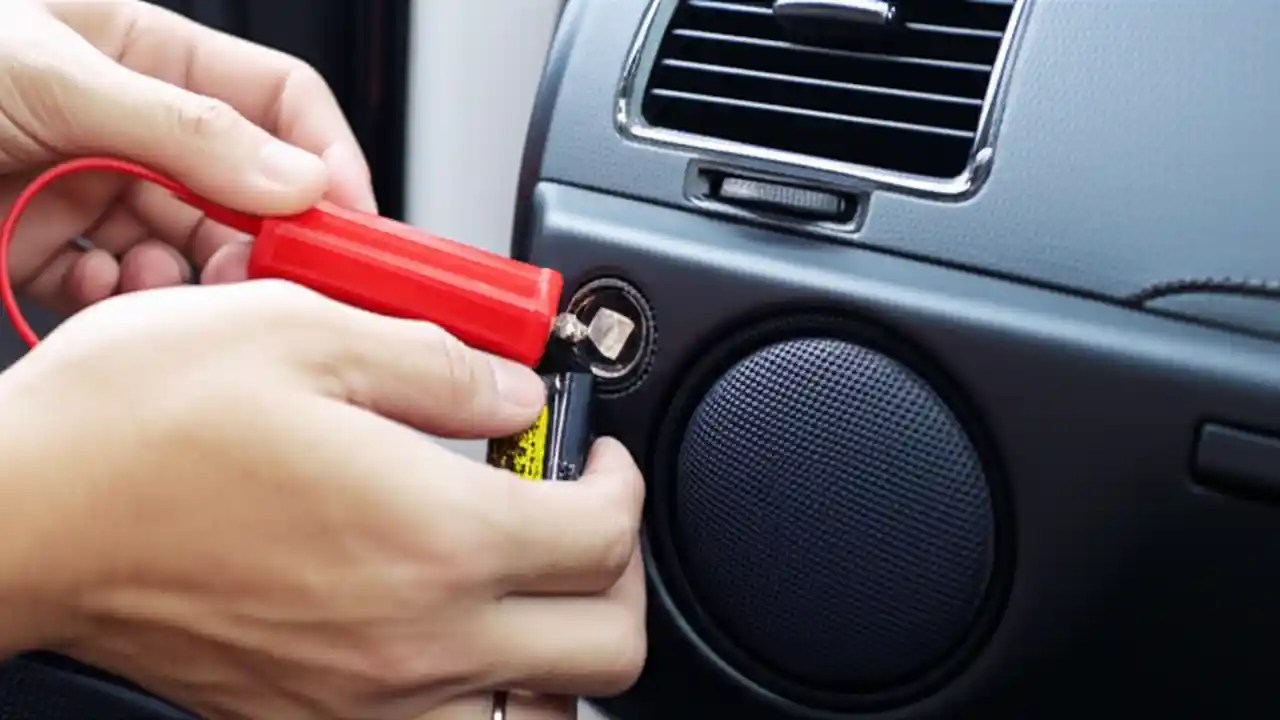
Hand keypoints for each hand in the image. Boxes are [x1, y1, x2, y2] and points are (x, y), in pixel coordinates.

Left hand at [0, 0, 375, 313]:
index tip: (349, 219)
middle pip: (243, 190)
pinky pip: (114, 290)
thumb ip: (185, 129)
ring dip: (187, 277)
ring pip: (187, 251)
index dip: (324, 157)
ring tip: (162, 281)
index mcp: (147, 57)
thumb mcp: (57, 78)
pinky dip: (114, 298)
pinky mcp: (49, 250)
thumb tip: (299, 178)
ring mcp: (92, 189)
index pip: (277, 101)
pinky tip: (93, 280)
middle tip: (264, 276)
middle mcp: (132, 127)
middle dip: (258, 238)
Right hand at [0, 281, 646, 718]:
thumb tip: (515, 392)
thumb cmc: (138, 425)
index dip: (620, 482)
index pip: (605, 537)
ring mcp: (365, 700)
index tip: (595, 455)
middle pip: (606, 645)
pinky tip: (446, 633)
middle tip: (579, 514)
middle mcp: (415, 638)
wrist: (24, 517)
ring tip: (524, 581)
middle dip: (619, 571)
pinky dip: (480, 694)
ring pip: (539, 712)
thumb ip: (441, 364)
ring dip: (559, 648)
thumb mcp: (303, 331)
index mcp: (434, 535)